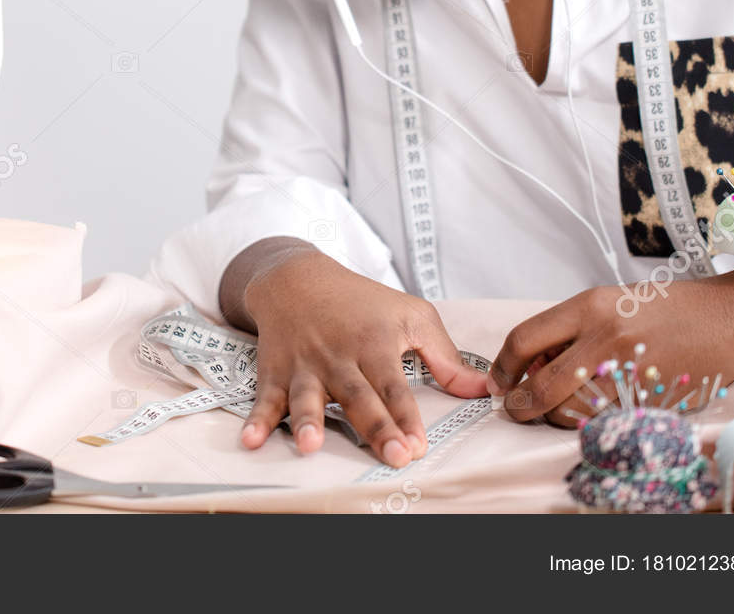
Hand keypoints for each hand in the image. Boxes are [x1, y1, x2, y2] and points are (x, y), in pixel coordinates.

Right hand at [236, 247, 489, 466]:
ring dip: (307, 421)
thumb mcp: (410, 315)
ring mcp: (305, 366)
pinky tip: (251, 441)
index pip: (394, 386)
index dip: (406, 416)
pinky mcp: (275, 372)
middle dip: (375, 427)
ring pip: (307, 397)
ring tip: (310, 445)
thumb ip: (445, 356)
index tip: (419, 445)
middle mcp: (339, 357)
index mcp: (374, 344)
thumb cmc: (361, 302)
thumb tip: (482, 389)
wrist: (297, 277)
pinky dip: (256, 420)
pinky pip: (264, 398)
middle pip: (358, 397)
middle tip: (394, 455)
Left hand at [487, 277, 733, 426]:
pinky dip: (591, 423)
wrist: (726, 319)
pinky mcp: (651, 400)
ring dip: (556, 418)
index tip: (499, 381)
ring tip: (559, 409)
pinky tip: (595, 410)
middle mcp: (606, 338)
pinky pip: (606, 422)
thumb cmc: (664, 310)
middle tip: (515, 408)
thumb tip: (528, 365)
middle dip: (520, 405)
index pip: (524, 339)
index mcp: (589, 306)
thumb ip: (568, 330)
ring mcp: (630, 373)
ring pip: (572, 413)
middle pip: (543, 387)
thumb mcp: (607, 302)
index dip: (503, 366)